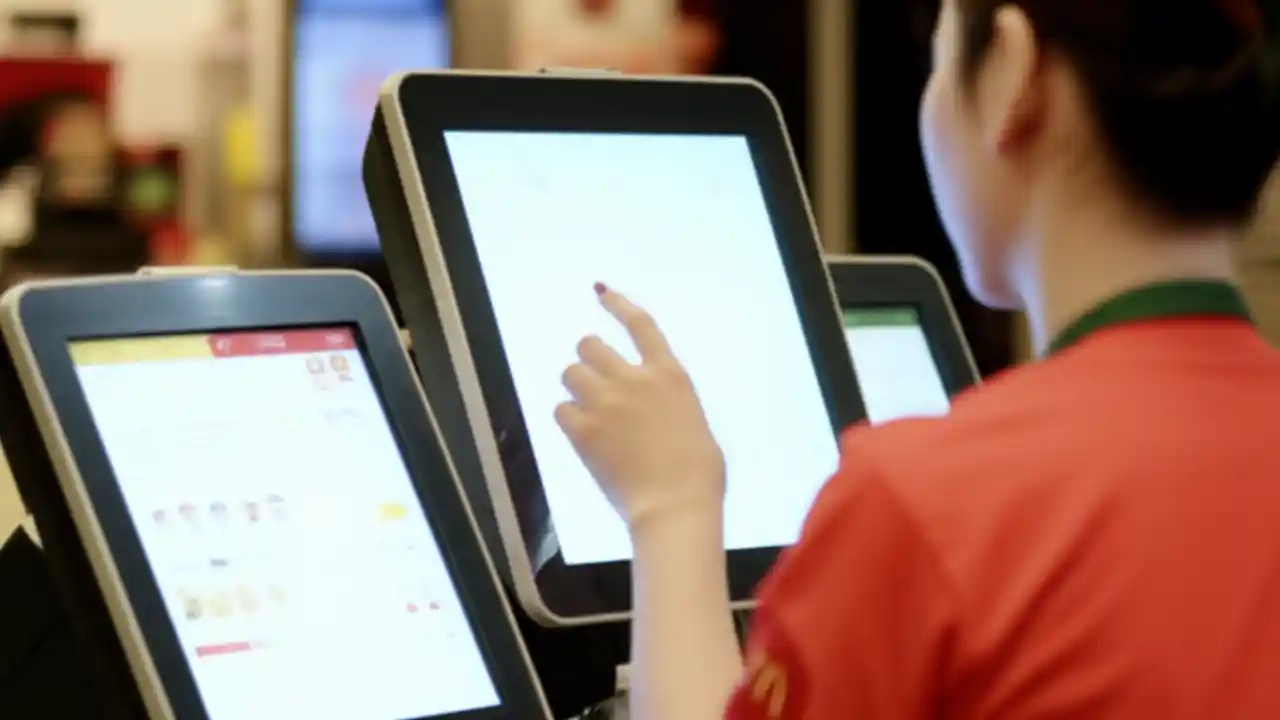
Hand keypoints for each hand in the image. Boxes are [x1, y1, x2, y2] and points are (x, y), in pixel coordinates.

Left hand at [555, 284, 725, 530]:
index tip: (600, 291)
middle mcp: (635, 379)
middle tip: (593, 381)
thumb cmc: (699, 473)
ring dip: (576, 387)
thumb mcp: (693, 421)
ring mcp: (606, 403)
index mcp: (669, 375)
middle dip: (588, 359)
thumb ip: (668, 401)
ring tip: (587, 409)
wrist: (675, 505)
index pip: (640, 324)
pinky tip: (582, 434)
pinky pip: (561, 409)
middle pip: (591, 345)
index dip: (617, 304)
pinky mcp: (583, 430)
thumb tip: (651, 406)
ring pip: (571, 373)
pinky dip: (568, 418)